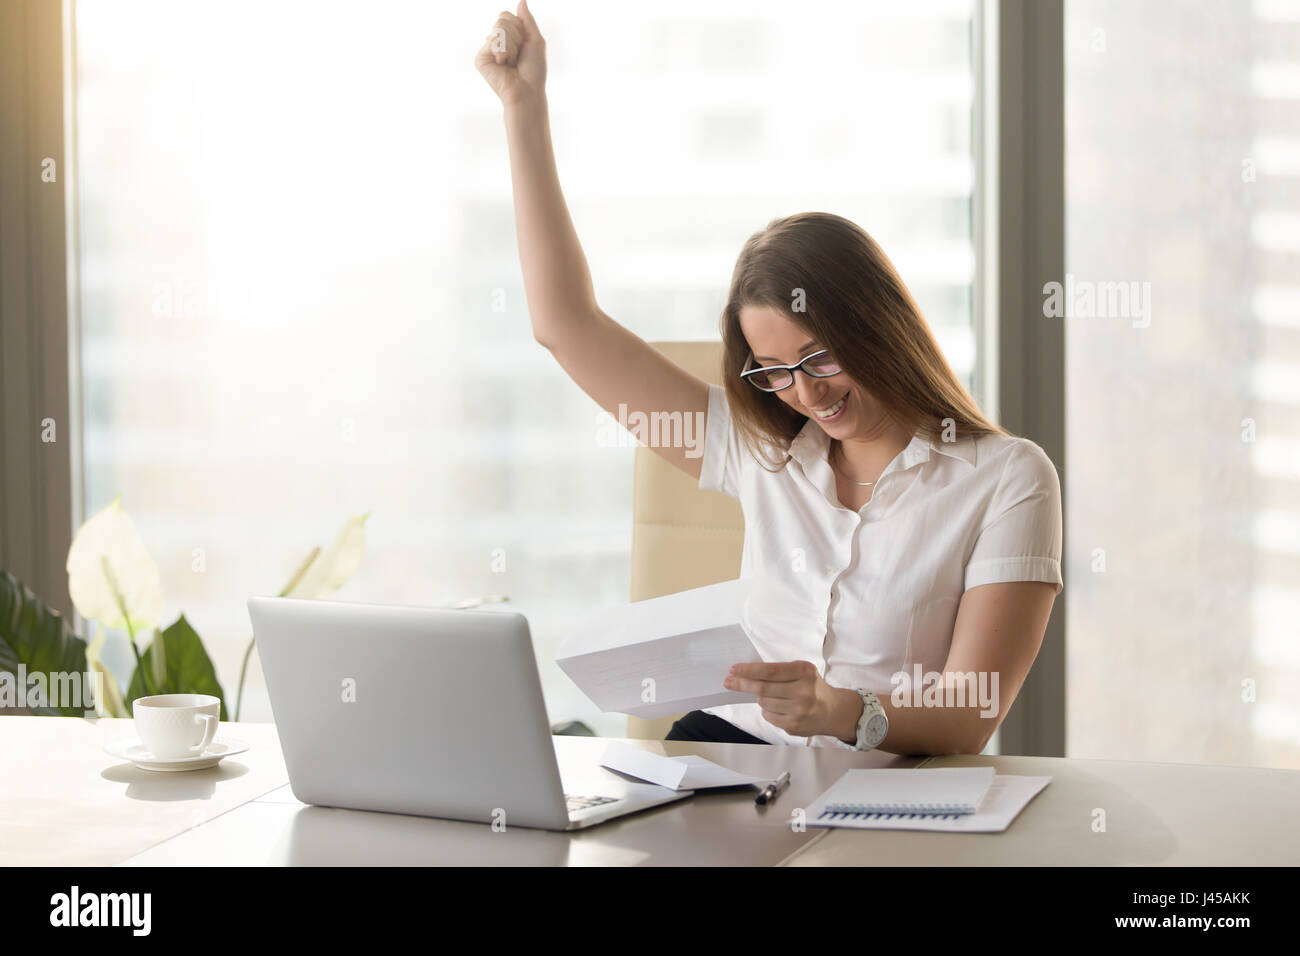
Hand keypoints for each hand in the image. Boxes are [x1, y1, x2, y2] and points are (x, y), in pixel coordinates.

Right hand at [474, 0, 547, 106]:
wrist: (528, 90)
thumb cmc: (534, 69)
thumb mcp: (535, 40)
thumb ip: (527, 19)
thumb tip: (521, 1)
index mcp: (507, 37)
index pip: (507, 16)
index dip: (519, 28)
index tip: (524, 45)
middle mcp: (495, 42)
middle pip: (502, 19)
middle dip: (516, 36)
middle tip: (518, 56)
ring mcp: (487, 50)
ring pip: (498, 29)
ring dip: (512, 46)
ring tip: (512, 62)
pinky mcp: (480, 58)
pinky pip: (493, 41)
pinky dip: (504, 52)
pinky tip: (503, 66)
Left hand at [723, 660, 855, 738]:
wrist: (834, 712)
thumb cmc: (812, 687)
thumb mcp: (802, 672)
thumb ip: (779, 672)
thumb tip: (745, 673)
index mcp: (804, 672)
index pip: (770, 671)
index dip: (749, 670)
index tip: (734, 669)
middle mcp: (804, 691)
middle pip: (763, 688)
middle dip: (742, 684)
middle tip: (728, 681)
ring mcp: (799, 711)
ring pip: (764, 703)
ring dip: (760, 699)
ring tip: (769, 696)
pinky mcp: (795, 726)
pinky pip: (769, 716)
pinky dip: (766, 710)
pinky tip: (776, 707)